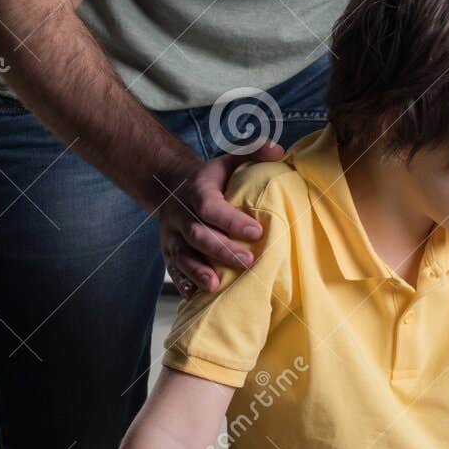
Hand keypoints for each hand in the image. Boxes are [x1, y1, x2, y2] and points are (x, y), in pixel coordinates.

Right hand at [156, 142, 285, 295]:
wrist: (172, 186)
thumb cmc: (213, 178)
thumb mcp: (230, 159)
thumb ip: (254, 152)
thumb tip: (278, 151)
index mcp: (198, 191)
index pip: (211, 206)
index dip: (231, 220)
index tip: (257, 231)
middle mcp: (181, 215)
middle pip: (198, 234)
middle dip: (221, 250)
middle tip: (248, 262)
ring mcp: (173, 236)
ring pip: (182, 255)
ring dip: (198, 271)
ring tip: (217, 285)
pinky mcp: (170, 252)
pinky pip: (174, 269)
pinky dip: (183, 283)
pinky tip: (196, 296)